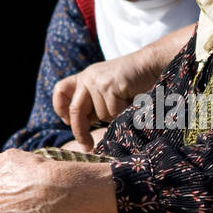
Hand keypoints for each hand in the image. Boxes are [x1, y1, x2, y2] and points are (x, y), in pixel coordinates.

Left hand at [52, 24, 194, 148]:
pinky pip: (113, 112)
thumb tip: (83, 133)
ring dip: (115, 117)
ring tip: (127, 104)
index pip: (61, 90)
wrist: (152, 64)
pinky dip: (125, 113)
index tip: (67, 122)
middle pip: (75, 110)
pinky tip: (132, 102)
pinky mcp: (109, 85)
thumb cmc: (134, 82)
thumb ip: (94, 106)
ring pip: (100, 114)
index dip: (60, 108)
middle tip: (88, 147)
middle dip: (80, 132)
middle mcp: (87, 77)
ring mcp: (97, 80)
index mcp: (84, 78)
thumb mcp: (108, 93)